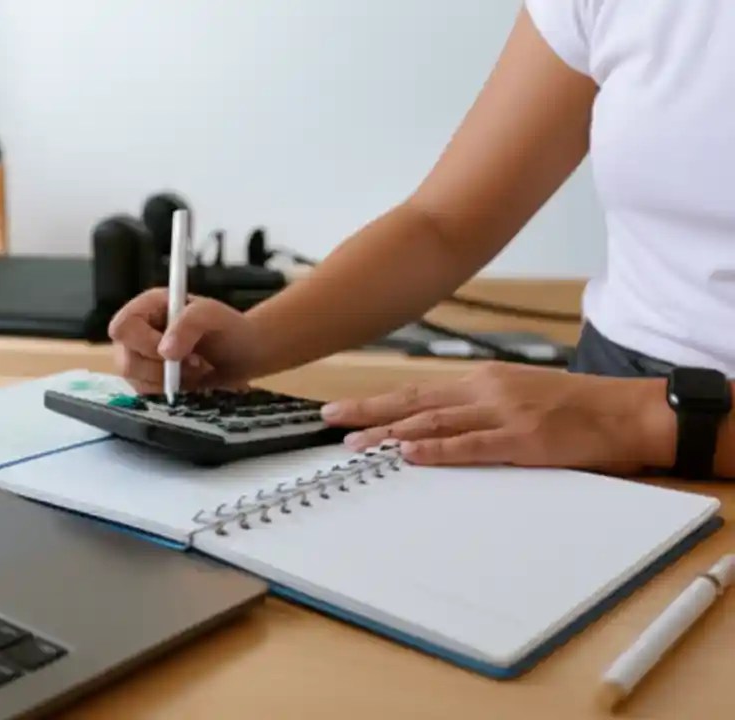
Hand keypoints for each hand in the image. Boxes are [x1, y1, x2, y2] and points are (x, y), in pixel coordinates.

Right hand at [107, 289, 263, 393]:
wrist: (242, 354)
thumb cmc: (229, 328)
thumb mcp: (214, 315)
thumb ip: (189, 323)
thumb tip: (165, 350)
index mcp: (148, 307)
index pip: (123, 328)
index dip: (142, 343)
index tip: (171, 352)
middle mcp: (138, 332)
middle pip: (125, 360)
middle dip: (160, 369)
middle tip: (191, 364)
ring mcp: (141, 358)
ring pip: (134, 381)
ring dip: (168, 382)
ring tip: (194, 371)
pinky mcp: (148, 380)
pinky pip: (146, 395)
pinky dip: (170, 393)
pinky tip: (188, 382)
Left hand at [321, 362, 674, 473]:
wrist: (625, 412)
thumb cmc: (573, 407)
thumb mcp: (517, 394)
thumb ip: (476, 406)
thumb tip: (432, 423)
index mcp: (482, 381)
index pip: (417, 391)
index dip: (376, 401)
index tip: (342, 408)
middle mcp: (485, 391)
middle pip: (414, 401)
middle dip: (368, 410)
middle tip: (330, 418)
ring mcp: (503, 414)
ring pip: (434, 422)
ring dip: (390, 432)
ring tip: (355, 442)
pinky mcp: (523, 440)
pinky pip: (470, 445)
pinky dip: (436, 450)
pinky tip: (408, 453)